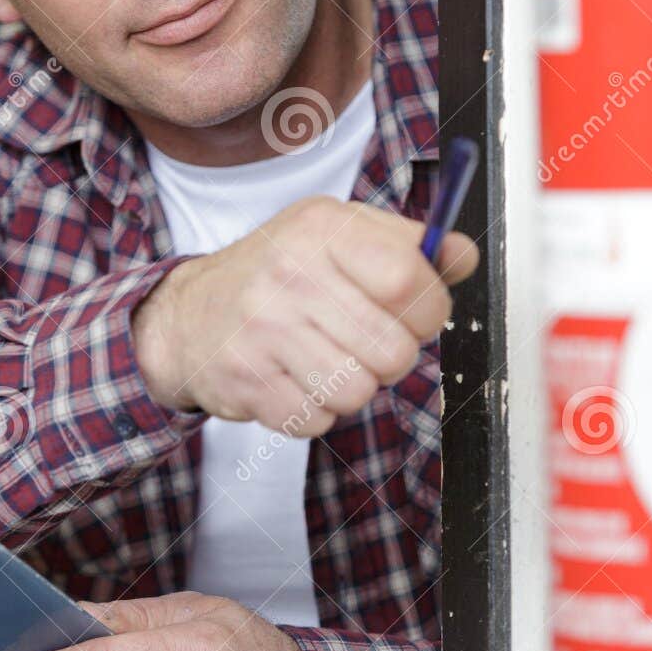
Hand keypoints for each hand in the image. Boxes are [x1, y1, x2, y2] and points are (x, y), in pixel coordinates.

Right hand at [132, 195, 477, 431]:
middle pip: (392, 350)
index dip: (428, 309)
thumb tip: (462, 255)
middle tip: (365, 341)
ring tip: (326, 360)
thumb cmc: (278, 272)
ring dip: (353, 386)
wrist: (189, 314)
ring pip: (358, 393)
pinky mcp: (245, 382)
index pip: (407, 279)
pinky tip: (294, 379)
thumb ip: (407, 244)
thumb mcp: (338, 234)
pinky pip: (316, 421)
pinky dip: (314, 410)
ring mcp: (262, 331)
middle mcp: (288, 274)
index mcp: (321, 229)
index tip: (416, 313)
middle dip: (391, 357)